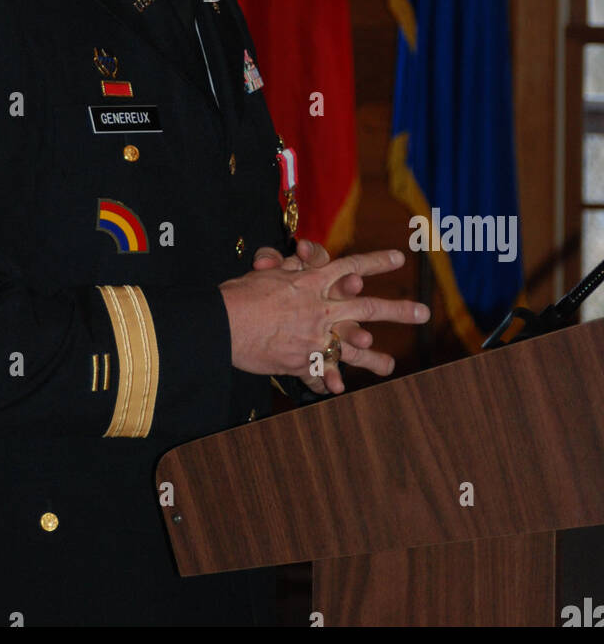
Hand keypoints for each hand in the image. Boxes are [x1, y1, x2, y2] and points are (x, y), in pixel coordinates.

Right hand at [221, 245, 428, 392]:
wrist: (222, 323)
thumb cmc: (241, 293)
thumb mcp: (270, 271)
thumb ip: (294, 266)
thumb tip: (306, 254)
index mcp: (312, 281)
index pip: (350, 265)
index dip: (376, 262)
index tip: (399, 259)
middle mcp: (320, 308)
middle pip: (366, 307)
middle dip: (397, 310)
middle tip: (423, 312)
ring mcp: (313, 336)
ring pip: (351, 346)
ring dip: (373, 357)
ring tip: (390, 366)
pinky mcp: (300, 360)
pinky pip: (321, 371)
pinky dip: (329, 380)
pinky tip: (340, 390)